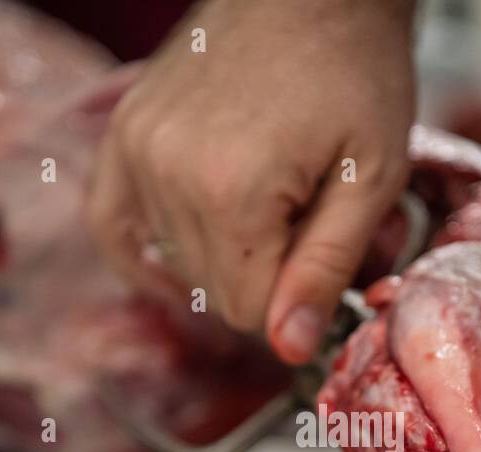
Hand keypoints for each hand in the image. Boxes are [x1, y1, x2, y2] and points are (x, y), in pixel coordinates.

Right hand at [86, 0, 415, 363]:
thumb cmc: (356, 73)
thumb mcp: (371, 178)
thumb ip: (326, 269)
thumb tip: (288, 349)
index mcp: (232, 192)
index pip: (251, 313)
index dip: (297, 299)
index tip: (323, 255)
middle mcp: (168, 174)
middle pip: (213, 292)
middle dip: (265, 274)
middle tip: (302, 215)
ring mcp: (136, 149)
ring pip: (175, 264)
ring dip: (222, 251)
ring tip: (265, 193)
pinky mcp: (122, 133)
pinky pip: (110, 223)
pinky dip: (142, 250)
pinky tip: (170, 260)